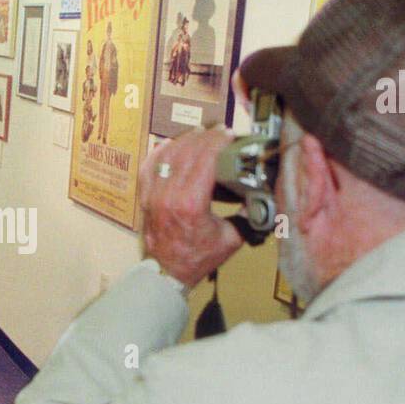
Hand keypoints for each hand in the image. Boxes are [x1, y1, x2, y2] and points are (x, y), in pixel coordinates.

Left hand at [139, 128, 244, 288]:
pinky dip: (160, 151)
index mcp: (191, 204)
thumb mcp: (231, 238)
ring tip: (201, 133)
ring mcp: (153, 195)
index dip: (218, 142)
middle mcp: (168, 196)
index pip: (205, 160)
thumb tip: (260, 197)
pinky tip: (172, 143)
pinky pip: (149, 165)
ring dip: (185, 140)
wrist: (168, 272)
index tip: (229, 134)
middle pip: (187, 152)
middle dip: (206, 137)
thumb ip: (246, 216)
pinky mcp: (144, 197)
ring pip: (167, 155)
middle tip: (219, 132)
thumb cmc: (197, 257)